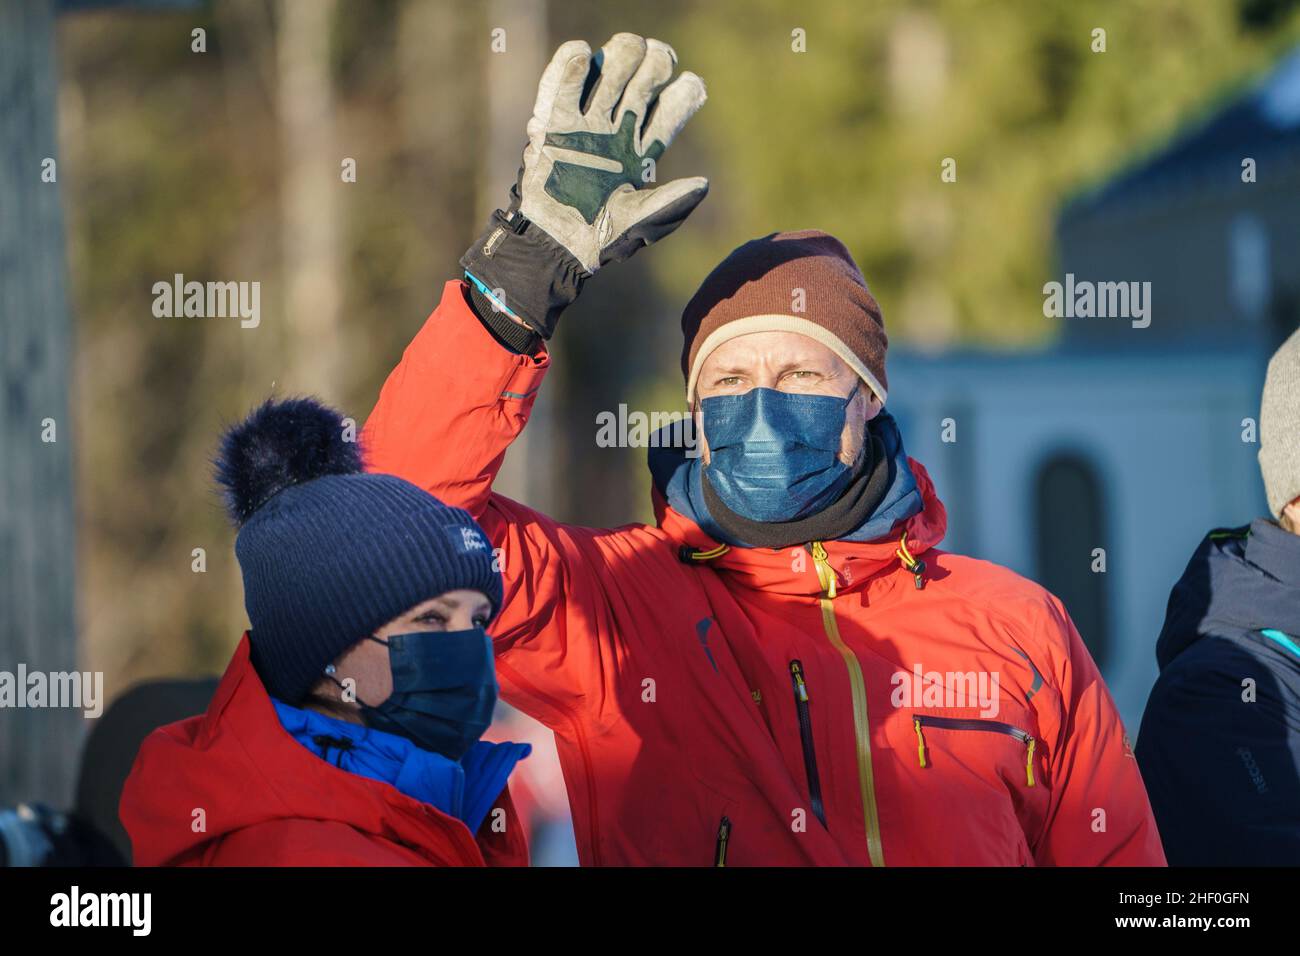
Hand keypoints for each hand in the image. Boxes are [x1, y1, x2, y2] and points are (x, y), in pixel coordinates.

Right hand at [461, 33, 707, 343]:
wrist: (556, 244)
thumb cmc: (602, 238)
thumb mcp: (643, 222)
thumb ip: (673, 203)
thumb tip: (703, 184)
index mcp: (641, 152)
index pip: (669, 113)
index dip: (684, 94)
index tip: (691, 83)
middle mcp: (616, 132)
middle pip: (641, 84)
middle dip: (654, 65)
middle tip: (658, 60)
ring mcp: (585, 126)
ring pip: (607, 76)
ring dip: (619, 55)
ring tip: (625, 51)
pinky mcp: (552, 125)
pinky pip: (560, 86)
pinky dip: (570, 66)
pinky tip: (582, 53)